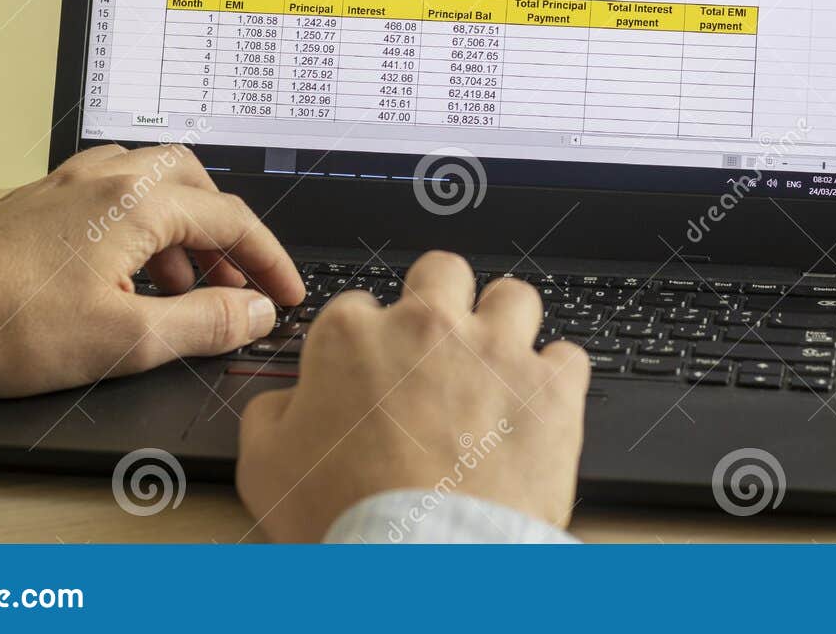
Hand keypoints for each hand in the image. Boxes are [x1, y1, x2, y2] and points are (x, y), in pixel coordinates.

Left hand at [0, 144, 304, 397]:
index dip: (269, 262)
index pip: (232, 220)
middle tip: (238, 284)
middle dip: (228, 235)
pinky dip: (146, 224)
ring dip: (186, 229)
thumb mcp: (126, 341)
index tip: (285, 294)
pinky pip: (117, 192)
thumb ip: (203, 323)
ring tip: (186, 287)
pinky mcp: (45, 198)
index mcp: (137, 202)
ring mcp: (72, 182)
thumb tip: (254, 312)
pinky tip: (133, 271)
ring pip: (157, 182)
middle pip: (199, 185)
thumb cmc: (9, 325)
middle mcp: (108, 176)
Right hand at [237, 251, 588, 540]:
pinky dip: (557, 379)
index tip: (373, 368)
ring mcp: (495, 353)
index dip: (365, 339)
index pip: (357, 305)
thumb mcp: (266, 468)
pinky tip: (542, 402)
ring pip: (513, 296)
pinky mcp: (549, 390)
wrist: (421, 563)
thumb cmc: (345, 518)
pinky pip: (569, 356)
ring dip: (506, 324)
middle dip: (441, 298)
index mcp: (353, 338)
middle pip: (441, 272)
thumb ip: (271, 416)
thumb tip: (284, 403)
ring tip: (500, 360)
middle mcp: (427, 328)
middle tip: (440, 341)